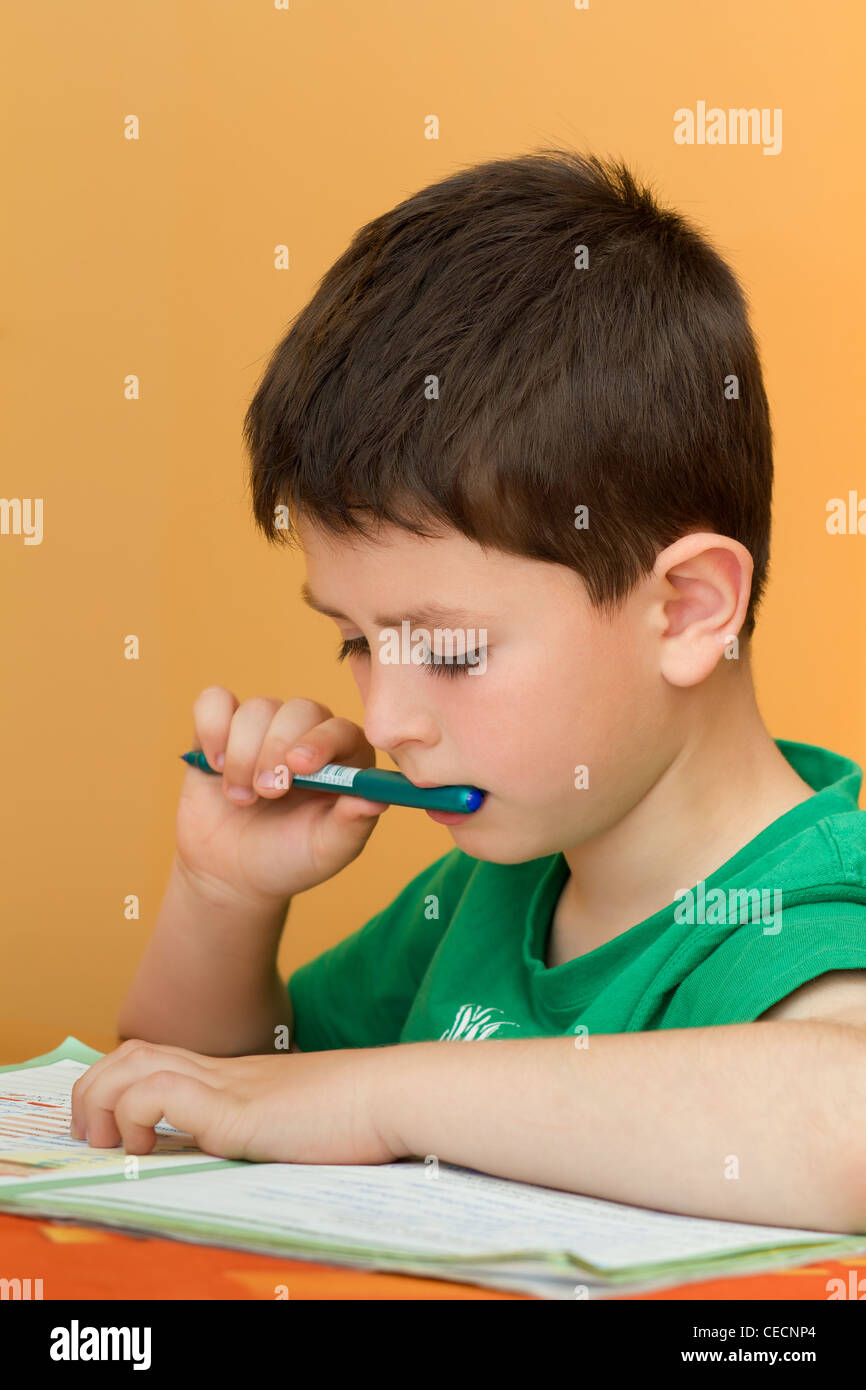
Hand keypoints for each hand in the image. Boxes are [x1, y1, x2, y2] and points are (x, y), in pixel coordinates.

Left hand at [69, 1038, 407, 1164]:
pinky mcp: (232, 1107)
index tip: (113, 1128)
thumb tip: (256, 1147)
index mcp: (236, 1075)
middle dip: (94, 1091)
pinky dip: (134, 1115)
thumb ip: (273, 1125)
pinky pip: (158, 1093)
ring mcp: (225, 1085)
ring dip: (101, 1102)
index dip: (120, 1082)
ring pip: (132, 1064)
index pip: (157, 1057)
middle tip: (97, 1137)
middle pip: (132, 1052)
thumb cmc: (364, 1115)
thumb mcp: (303, 1120)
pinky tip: (148, 1146)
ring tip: (110, 1144)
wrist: (395, 1096)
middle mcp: (222, 1072)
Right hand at [176, 689, 390, 906]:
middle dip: (276, 750)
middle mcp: (307, 735)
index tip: (299, 766)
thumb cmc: (289, 859)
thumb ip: (352, 824)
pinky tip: (214, 766)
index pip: (341, 729)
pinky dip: (212, 728)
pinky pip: (214, 701)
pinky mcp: (221, 729)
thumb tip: (375, 797)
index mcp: (343, 759)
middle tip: (267, 793)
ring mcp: (264, 729)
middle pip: (298, 710)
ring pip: (256, 709)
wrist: (230, 873)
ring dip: (243, 755)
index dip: (321, 741)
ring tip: (241, 798)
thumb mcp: (325, 851)